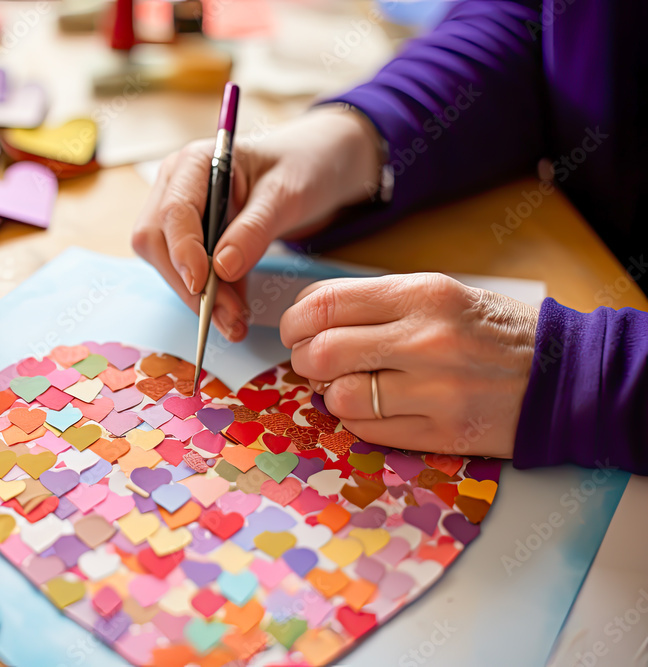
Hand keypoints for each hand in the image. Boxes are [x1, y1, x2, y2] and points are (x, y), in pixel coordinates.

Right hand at [133, 107, 381, 340]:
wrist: (313, 169)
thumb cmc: (301, 167)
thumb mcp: (287, 194)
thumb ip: (254, 227)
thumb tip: (222, 268)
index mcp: (195, 162)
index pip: (173, 211)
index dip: (183, 251)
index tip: (202, 285)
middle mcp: (176, 186)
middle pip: (157, 242)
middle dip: (188, 284)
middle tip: (228, 315)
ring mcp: (181, 215)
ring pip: (168, 264)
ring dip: (198, 298)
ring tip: (235, 323)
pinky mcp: (193, 240)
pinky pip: (191, 273)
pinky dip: (210, 297)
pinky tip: (233, 314)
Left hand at [280, 273, 538, 457]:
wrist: (561, 375)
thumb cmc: (490, 330)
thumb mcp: (438, 293)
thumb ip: (375, 303)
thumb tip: (307, 317)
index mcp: (422, 295)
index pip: (326, 303)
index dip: (295, 320)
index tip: (295, 329)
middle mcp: (427, 340)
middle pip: (322, 352)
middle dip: (304, 358)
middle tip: (312, 361)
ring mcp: (435, 391)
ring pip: (339, 397)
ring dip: (330, 393)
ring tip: (347, 384)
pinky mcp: (442, 432)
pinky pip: (366, 430)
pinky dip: (355, 419)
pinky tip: (373, 407)